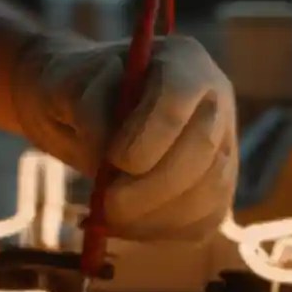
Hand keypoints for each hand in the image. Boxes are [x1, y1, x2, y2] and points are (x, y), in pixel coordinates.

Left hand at [14, 34, 237, 240]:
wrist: (85, 111)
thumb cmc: (77, 91)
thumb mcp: (68, 86)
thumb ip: (88, 108)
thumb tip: (107, 158)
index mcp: (182, 60)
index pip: (181, 96)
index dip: (150, 134)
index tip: (114, 161)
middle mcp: (215, 100)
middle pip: (202, 148)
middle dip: (153, 187)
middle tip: (108, 206)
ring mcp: (223, 144)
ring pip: (209, 190)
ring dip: (156, 215)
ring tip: (110, 217)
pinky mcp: (218, 187)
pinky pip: (204, 219)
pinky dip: (164, 230)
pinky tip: (128, 224)